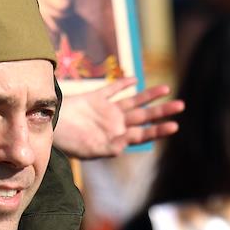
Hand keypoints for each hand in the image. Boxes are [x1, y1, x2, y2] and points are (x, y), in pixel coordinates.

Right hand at [54, 78, 183, 159]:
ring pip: (133, 102)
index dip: (158, 130)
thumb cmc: (68, 142)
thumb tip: (128, 144)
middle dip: (162, 112)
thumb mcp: (90, 149)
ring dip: (149, 96)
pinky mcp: (95, 98)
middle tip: (181, 105)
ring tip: (167, 88)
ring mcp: (106, 111)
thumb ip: (110, 147)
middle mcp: (115, 124)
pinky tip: (135, 80)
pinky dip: (123, 84)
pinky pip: (112, 90)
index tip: (174, 125)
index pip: (143, 134)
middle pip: (143, 117)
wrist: (48, 128)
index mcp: (116, 137)